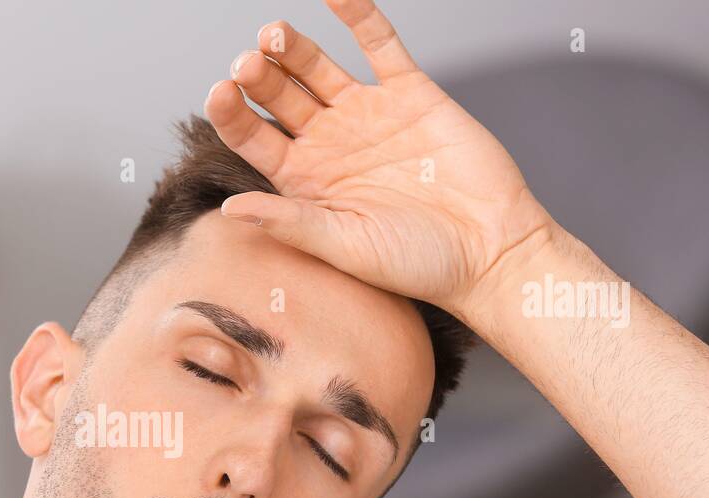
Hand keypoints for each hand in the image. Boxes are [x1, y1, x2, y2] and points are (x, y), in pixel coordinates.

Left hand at [204, 0, 556, 318]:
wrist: (489, 249)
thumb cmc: (417, 263)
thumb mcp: (346, 247)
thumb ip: (290, 223)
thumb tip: (229, 208)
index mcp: (305, 182)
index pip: (255, 140)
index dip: (233, 116)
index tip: (219, 93)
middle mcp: (329, 144)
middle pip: (281, 98)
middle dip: (261, 77)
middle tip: (248, 62)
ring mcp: (368, 115)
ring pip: (319, 69)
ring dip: (294, 48)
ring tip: (274, 34)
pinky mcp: (411, 94)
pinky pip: (380, 45)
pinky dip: (359, 17)